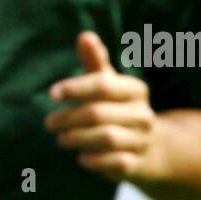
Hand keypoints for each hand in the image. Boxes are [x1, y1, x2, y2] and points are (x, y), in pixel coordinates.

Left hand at [44, 31, 159, 183]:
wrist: (151, 147)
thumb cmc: (119, 108)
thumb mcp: (108, 83)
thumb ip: (95, 61)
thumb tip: (85, 35)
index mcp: (135, 90)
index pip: (103, 84)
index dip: (75, 88)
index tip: (52, 93)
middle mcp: (142, 114)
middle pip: (98, 113)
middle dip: (69, 118)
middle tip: (49, 123)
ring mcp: (142, 140)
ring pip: (105, 138)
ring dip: (77, 138)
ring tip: (61, 138)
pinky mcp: (138, 164)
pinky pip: (114, 163)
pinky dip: (95, 161)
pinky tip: (82, 157)